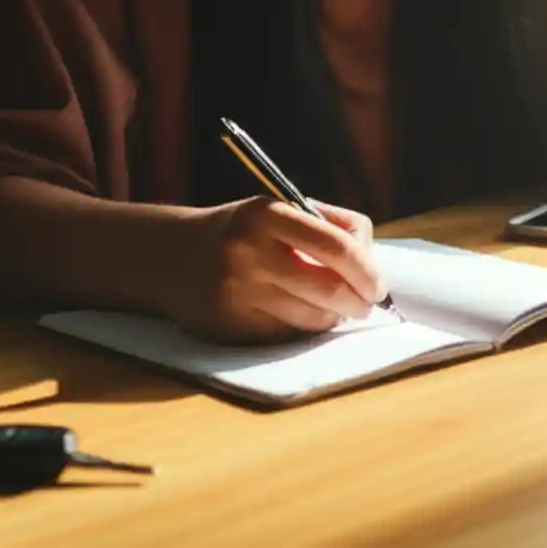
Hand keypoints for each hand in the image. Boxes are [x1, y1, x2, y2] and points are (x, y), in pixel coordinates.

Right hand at [171, 197, 385, 343]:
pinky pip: (285, 336)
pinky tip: (293, 315)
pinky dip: (300, 328)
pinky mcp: (227, 325)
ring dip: (331, 318)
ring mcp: (235, 291)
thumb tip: (371, 270)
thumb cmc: (242, 233)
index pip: (336, 246)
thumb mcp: (276, 212)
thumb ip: (327, 230)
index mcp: (266, 214)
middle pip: (329, 289)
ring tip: (330, 308)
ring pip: (311, 319)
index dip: (367, 271)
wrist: (168, 255)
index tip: (378, 286)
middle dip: (358, 302)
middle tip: (365, 305)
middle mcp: (248, 252)